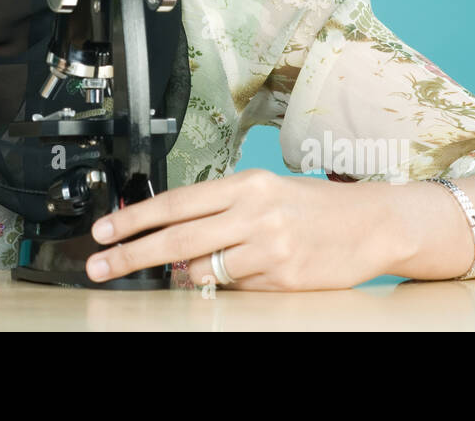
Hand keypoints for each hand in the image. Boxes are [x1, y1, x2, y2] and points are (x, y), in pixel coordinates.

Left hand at [86, 168, 402, 290]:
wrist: (374, 223)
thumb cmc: (315, 207)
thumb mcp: (266, 191)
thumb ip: (220, 209)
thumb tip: (170, 231)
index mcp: (246, 185)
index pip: (175, 202)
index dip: (133, 219)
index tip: (103, 231)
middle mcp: (255, 213)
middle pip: (176, 239)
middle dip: (130, 255)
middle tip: (100, 266)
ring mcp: (269, 249)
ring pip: (202, 271)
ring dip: (185, 274)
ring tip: (192, 268)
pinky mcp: (282, 280)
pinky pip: (235, 288)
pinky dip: (228, 284)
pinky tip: (245, 271)